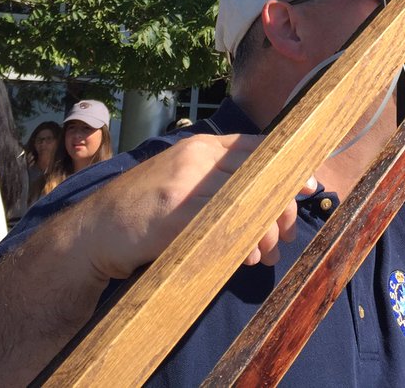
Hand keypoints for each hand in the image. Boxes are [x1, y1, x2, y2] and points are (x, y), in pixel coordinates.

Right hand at [68, 134, 312, 280]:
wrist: (93, 231)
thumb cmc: (143, 211)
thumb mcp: (182, 182)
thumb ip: (218, 181)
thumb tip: (268, 198)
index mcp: (200, 147)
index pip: (258, 146)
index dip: (288, 166)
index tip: (311, 186)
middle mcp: (197, 156)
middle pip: (259, 172)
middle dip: (282, 205)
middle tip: (289, 234)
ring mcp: (186, 182)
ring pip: (248, 199)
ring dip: (266, 230)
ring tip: (268, 253)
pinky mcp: (176, 212)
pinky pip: (225, 224)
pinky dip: (243, 242)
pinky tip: (248, 257)